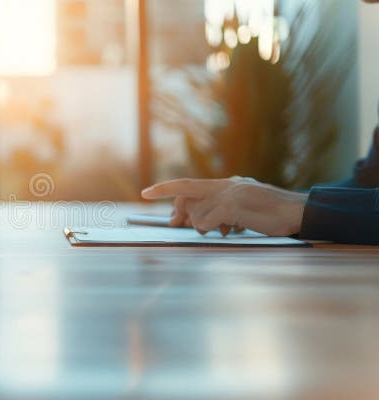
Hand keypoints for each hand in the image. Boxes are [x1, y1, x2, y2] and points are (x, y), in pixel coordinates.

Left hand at [141, 177, 308, 236]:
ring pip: (196, 214)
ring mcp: (228, 194)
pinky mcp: (233, 205)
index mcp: (226, 184)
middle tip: (176, 224)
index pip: (187, 184)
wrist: (299, 212)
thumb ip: (220, 211)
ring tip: (229, 227)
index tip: (145, 193)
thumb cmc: (272, 215)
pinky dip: (214, 229)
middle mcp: (225, 185)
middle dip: (179, 213)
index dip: (165, 188)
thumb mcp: (242, 210)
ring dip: (205, 226)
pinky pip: (207, 222)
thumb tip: (196, 221)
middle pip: (186, 198)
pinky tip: (233, 228)